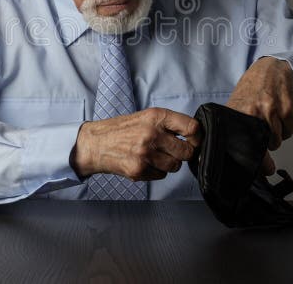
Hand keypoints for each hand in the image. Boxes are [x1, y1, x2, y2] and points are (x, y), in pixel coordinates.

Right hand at [70, 108, 200, 180]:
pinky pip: (161, 175)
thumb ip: (169, 124)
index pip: (192, 127)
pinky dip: (156, 171)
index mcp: (156, 116)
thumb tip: (195, 137)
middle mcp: (152, 133)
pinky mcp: (139, 169)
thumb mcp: (146, 117)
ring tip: (154, 156)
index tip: (193, 141)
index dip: (197, 137)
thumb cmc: (123, 130)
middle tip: (172, 151)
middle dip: (183, 154)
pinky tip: (144, 163)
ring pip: (175, 166)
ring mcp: (145, 153)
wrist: (96, 143)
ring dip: (169, 163)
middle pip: (187, 151)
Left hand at [227, 56, 292, 174]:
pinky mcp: (288, 110)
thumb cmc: (253, 89)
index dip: (252, 159)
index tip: (259, 169)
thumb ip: (231, 128)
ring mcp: (272, 111)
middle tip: (263, 131)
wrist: (272, 69)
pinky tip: (280, 114)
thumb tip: (216, 156)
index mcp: (238, 112)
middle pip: (265, 146)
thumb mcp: (237, 104)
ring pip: (277, 141)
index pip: (243, 144)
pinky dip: (286, 127)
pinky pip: (289, 132)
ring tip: (270, 120)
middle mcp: (254, 112)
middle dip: (265, 144)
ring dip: (276, 135)